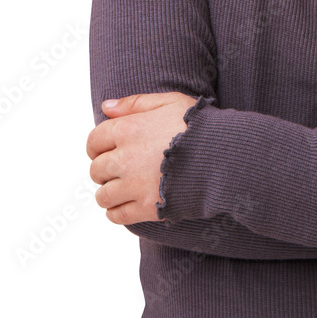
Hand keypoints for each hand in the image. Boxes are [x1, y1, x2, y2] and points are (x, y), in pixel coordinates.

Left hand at [86, 92, 197, 224]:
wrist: (222, 156)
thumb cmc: (199, 126)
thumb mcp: (170, 101)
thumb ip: (135, 103)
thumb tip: (105, 107)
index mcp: (128, 129)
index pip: (94, 141)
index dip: (96, 147)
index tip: (104, 151)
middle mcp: (125, 158)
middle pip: (96, 169)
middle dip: (104, 170)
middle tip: (117, 170)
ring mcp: (134, 185)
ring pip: (103, 195)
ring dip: (108, 193)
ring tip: (121, 190)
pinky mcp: (146, 207)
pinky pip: (117, 215)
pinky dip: (116, 213)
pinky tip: (126, 206)